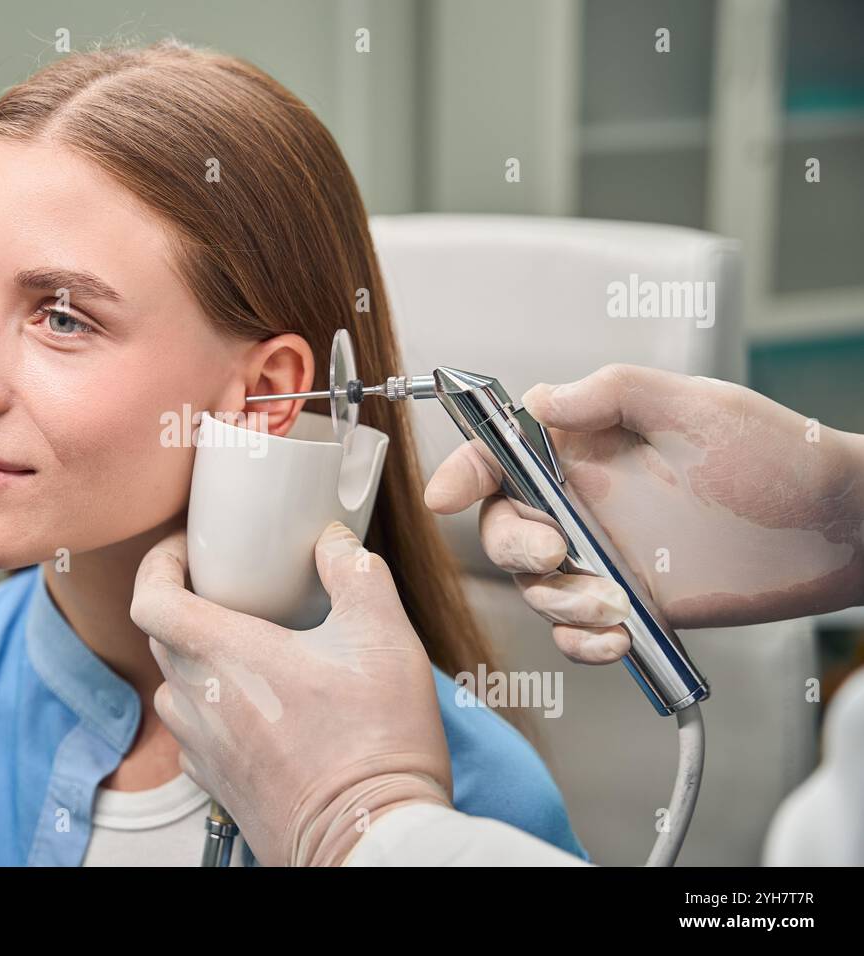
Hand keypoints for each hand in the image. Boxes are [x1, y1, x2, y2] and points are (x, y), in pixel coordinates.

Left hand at [131, 521, 451, 866]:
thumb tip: (332, 541)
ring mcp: (203, 748)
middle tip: (230, 588)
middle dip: (186, 602)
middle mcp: (198, 702)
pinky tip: (259, 705)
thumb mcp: (384, 640)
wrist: (372, 839)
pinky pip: (195, 730)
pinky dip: (212, 706)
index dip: (158, 563)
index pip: (149, 597)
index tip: (187, 550)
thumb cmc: (376, 743)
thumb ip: (355, 574)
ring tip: (248, 646)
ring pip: (174, 685)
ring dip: (197, 657)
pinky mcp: (217, 783)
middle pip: (161, 636)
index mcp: (223, 657)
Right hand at [425, 363, 863, 663]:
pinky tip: (616, 637)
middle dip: (514, 546)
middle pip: (504, 528)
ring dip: (557, 602)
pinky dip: (580, 642)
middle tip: (558, 552)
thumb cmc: (778, 454)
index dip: (464, 472)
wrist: (838, 528)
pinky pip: (575, 632)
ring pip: (536, 587)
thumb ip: (614, 391)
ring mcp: (604, 557)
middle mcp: (584, 502)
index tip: (446, 496)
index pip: (503, 455)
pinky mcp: (629, 605)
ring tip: (613, 604)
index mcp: (586, 447)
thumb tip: (542, 399)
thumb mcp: (697, 405)